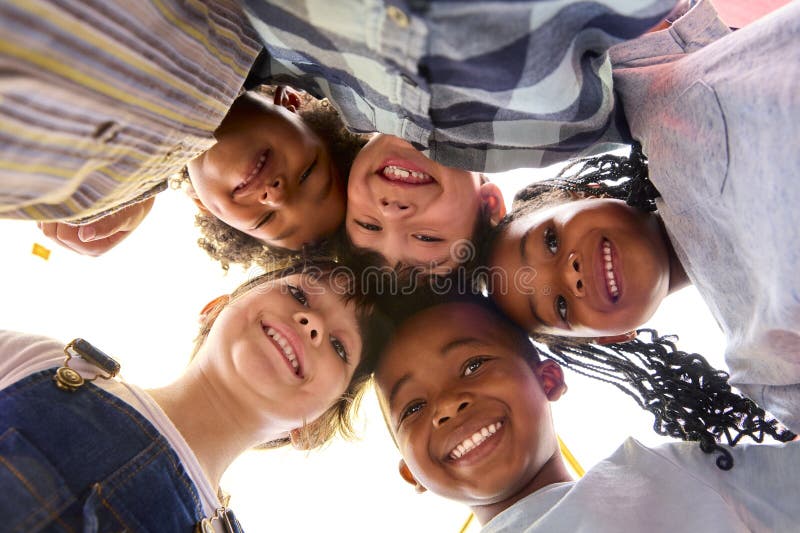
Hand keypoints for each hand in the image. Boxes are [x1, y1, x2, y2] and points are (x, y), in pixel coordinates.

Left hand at [37, 197, 154, 256]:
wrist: (135, 196)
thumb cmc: (134, 205)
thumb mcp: (128, 215)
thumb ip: (108, 225)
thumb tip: (85, 235)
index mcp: (96, 248)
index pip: (66, 236)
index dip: (66, 218)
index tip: (75, 199)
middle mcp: (81, 247)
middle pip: (53, 234)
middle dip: (58, 215)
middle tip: (70, 193)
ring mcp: (71, 239)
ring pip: (46, 228)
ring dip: (54, 211)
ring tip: (69, 194)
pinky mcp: (63, 228)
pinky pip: (45, 221)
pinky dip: (51, 209)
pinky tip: (64, 198)